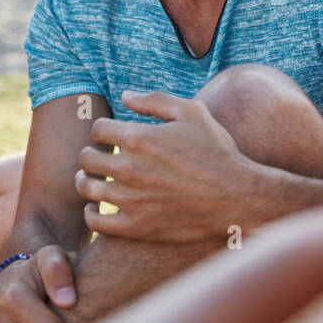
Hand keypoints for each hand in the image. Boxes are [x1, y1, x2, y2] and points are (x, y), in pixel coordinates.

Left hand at [75, 90, 252, 241]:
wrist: (236, 196)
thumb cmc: (217, 151)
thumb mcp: (192, 113)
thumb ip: (156, 101)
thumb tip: (126, 96)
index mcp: (138, 138)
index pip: (97, 130)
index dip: (102, 130)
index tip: (111, 136)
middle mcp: (128, 169)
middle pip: (86, 158)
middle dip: (92, 153)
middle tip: (100, 156)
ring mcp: (130, 200)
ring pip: (86, 188)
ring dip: (87, 180)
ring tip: (95, 179)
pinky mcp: (135, 226)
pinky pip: (95, 221)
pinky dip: (91, 213)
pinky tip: (99, 206)